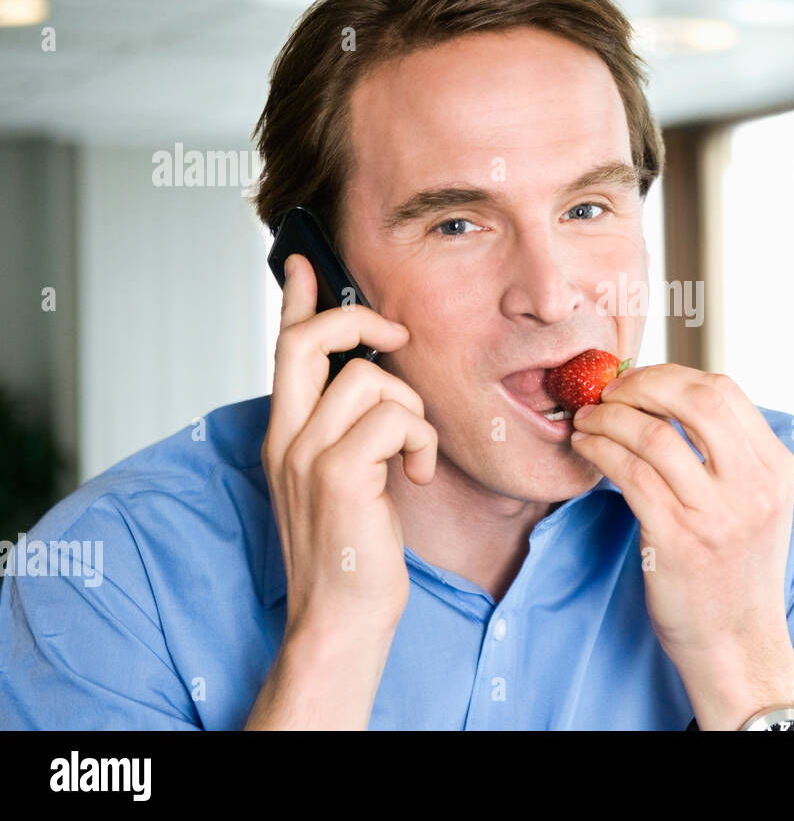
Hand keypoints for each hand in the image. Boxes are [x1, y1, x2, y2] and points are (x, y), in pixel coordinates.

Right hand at [247, 253, 436, 728]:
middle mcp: (285, 439)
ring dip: (412, 411)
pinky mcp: (337, 475)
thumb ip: (351, 431)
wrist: (342, 618)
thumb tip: (378, 385)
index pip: (283, 351)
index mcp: (285, 435)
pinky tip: (418, 475)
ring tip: (414, 454)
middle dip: (357, 322)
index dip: (297, 303)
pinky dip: (421, 441)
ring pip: (369, 380)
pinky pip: (394, 418)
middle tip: (396, 335)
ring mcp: (306, 456)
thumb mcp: (347, 478)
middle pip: (306, 342)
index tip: (305, 265)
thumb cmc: (354, 550)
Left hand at [568, 363, 793, 727]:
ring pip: (654, 435)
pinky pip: (630, 473)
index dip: (672, 375)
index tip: (639, 381)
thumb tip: (672, 398)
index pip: (724, 390)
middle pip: (695, 399)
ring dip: (610, 417)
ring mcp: (716, 514)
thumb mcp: (757, 505)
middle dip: (642, 384)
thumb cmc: (736, 572)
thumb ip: (732, 455)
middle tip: (610, 390)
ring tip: (587, 418)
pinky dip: (601, 450)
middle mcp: (754, 487)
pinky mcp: (676, 540)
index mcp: (777, 469)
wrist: (737, 645)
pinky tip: (587, 447)